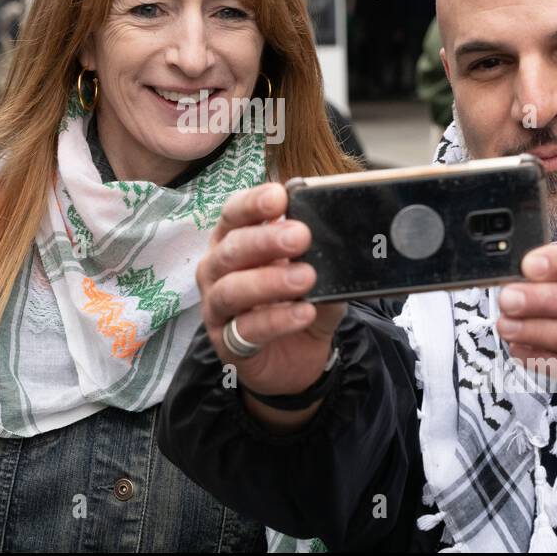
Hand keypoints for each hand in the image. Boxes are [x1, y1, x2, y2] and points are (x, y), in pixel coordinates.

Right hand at [197, 183, 345, 427]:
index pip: (234, 214)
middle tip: (300, 236)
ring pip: (232, 289)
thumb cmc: (297, 302)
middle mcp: (217, 270)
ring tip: (306, 278)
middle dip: (266, 240)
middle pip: (231, 249)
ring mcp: (216, 307)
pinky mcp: (226, 343)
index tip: (279, 196)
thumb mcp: (316, 276)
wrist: (296, 359)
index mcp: (233, 241)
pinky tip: (304, 312)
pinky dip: (277, 319)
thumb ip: (322, 258)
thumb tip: (340, 241)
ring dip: (270, 281)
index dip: (253, 204)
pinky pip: (246, 329)